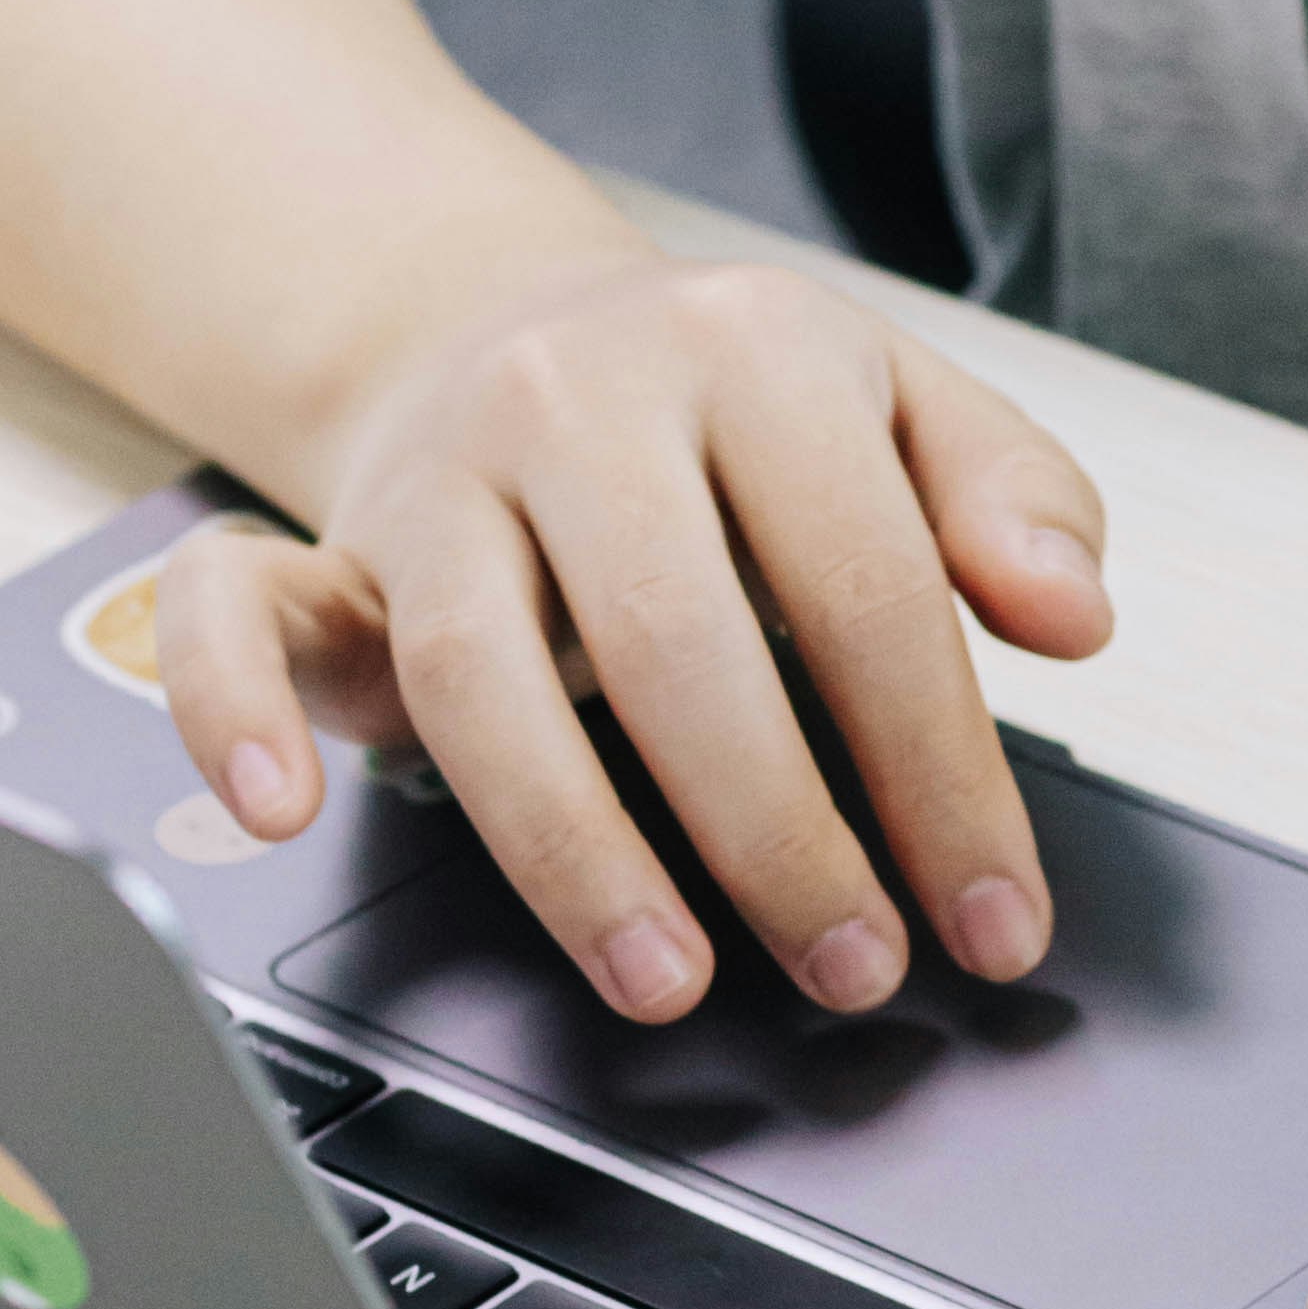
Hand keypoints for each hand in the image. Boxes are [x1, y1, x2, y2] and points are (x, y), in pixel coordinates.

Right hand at [155, 248, 1110, 1016]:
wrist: (522, 327)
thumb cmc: (739, 416)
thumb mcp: (909, 414)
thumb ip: (1015, 504)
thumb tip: (1075, 613)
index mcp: (757, 355)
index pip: (869, 588)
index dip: (941, 775)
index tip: (996, 920)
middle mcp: (583, 399)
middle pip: (682, 644)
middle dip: (781, 836)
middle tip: (856, 971)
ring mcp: (442, 475)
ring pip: (484, 671)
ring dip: (577, 851)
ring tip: (670, 980)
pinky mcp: (326, 542)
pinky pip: (231, 609)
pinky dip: (230, 708)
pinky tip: (285, 813)